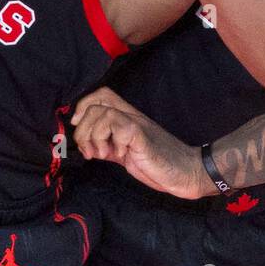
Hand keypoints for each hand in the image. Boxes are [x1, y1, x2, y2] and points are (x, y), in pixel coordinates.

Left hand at [72, 87, 213, 198]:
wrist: (187, 171)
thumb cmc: (159, 163)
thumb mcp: (126, 152)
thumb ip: (108, 145)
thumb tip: (85, 145)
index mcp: (126, 118)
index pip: (101, 95)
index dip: (83, 106)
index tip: (77, 127)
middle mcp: (130, 116)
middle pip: (96, 103)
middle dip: (82, 129)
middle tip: (88, 150)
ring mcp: (137, 124)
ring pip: (103, 114)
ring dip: (94, 137)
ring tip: (101, 154)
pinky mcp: (142, 136)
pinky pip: (119, 127)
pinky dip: (112, 143)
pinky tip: (118, 155)